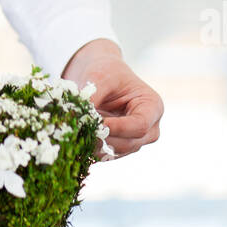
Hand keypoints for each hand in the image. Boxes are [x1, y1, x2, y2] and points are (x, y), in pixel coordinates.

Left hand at [61, 38, 162, 160]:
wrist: (101, 76)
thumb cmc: (106, 71)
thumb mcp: (100, 78)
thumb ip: (93, 96)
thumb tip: (80, 117)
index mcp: (152, 107)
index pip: (139, 125)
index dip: (118, 128)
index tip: (97, 123)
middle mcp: (149, 129)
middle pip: (128, 143)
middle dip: (103, 138)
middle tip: (79, 129)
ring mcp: (134, 142)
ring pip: (114, 153)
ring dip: (93, 144)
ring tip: (74, 131)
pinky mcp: (117, 149)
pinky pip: (103, 155)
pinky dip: (87, 149)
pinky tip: (73, 138)